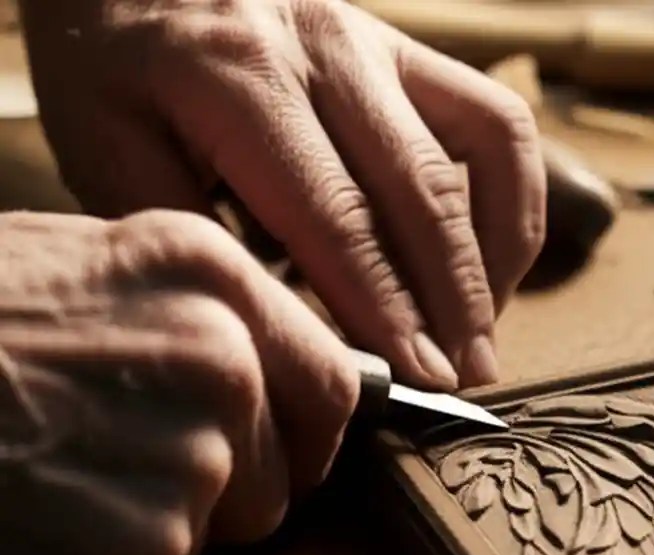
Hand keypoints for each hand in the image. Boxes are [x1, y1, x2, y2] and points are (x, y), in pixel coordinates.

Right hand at [0, 210, 358, 554]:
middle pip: (284, 475)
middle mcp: (224, 355)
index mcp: (212, 275)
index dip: (307, 434)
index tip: (287, 454)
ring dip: (150, 525)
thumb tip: (266, 367)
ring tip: (61, 474)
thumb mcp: (81, 266)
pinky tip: (38, 513)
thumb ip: (195, 313)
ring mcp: (191, 447)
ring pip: (215, 529)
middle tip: (131, 474)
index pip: (330, 381)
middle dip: (226, 493)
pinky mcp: (146, 533)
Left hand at [19, 0, 545, 389]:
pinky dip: (512, 200)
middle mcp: (328, 52)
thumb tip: (289, 324)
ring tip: (483, 326)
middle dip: (454, 298)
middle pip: (422, 191)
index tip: (419, 374)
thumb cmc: (113, 65)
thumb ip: (193, 231)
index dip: (387, 304)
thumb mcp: (106, 146)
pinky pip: (498, 123)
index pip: (338, 214)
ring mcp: (383, 45)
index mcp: (239, 80)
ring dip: (495, 251)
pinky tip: (491, 261)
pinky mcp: (414, 51)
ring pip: (485, 149)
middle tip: (468, 376)